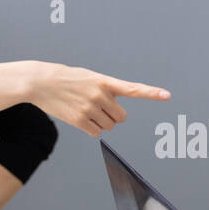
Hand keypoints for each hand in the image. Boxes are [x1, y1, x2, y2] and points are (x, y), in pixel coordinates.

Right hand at [27, 64, 170, 137]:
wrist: (41, 82)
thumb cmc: (67, 79)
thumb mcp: (90, 77)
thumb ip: (107, 89)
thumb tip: (116, 114)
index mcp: (104, 81)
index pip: (133, 89)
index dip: (151, 93)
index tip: (167, 95)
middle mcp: (100, 95)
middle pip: (121, 117)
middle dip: (112, 115)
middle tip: (98, 107)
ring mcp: (89, 108)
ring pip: (109, 126)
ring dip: (100, 122)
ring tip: (84, 108)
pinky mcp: (79, 120)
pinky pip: (96, 132)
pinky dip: (90, 128)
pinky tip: (79, 117)